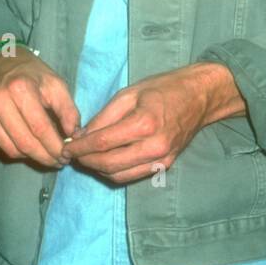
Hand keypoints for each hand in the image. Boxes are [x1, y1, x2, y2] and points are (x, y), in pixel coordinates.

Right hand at [0, 48, 80, 167]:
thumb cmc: (31, 72)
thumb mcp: (56, 83)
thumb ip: (68, 110)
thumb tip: (74, 137)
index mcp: (20, 89)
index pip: (40, 128)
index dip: (55, 147)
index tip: (66, 155)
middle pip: (25, 143)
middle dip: (45, 157)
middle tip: (59, 162)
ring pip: (11, 149)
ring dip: (32, 158)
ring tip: (47, 156)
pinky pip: (0, 145)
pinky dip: (18, 151)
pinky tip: (30, 148)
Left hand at [61, 66, 215, 183]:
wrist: (200, 97)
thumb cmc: (164, 88)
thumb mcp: (129, 93)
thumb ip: (104, 116)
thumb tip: (81, 136)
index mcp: (144, 123)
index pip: (103, 142)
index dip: (80, 147)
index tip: (65, 146)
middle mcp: (154, 146)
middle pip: (109, 164)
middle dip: (86, 161)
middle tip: (72, 154)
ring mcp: (162, 160)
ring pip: (119, 175)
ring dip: (98, 170)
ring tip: (86, 158)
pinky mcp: (165, 166)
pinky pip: (133, 175)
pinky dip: (114, 172)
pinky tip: (105, 161)